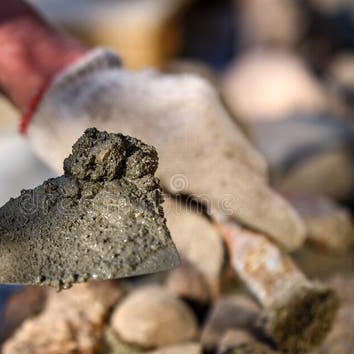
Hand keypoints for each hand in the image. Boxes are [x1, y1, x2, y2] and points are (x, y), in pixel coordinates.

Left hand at [27, 50, 304, 249]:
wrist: (64, 93)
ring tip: (188, 195)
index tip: (288, 244)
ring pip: (241, 152)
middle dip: (247, 205)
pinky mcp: (196, 90)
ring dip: (229, 179)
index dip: (277, 225)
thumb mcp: (127, 211)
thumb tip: (223, 264)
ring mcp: (205, 99)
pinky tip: (177, 165)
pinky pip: (222, 133)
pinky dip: (214, 156)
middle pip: (254, 175)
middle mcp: (209, 120)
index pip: (256, 196)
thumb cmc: (87, 160)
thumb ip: (185, 235)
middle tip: (224, 232)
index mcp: (194, 153)